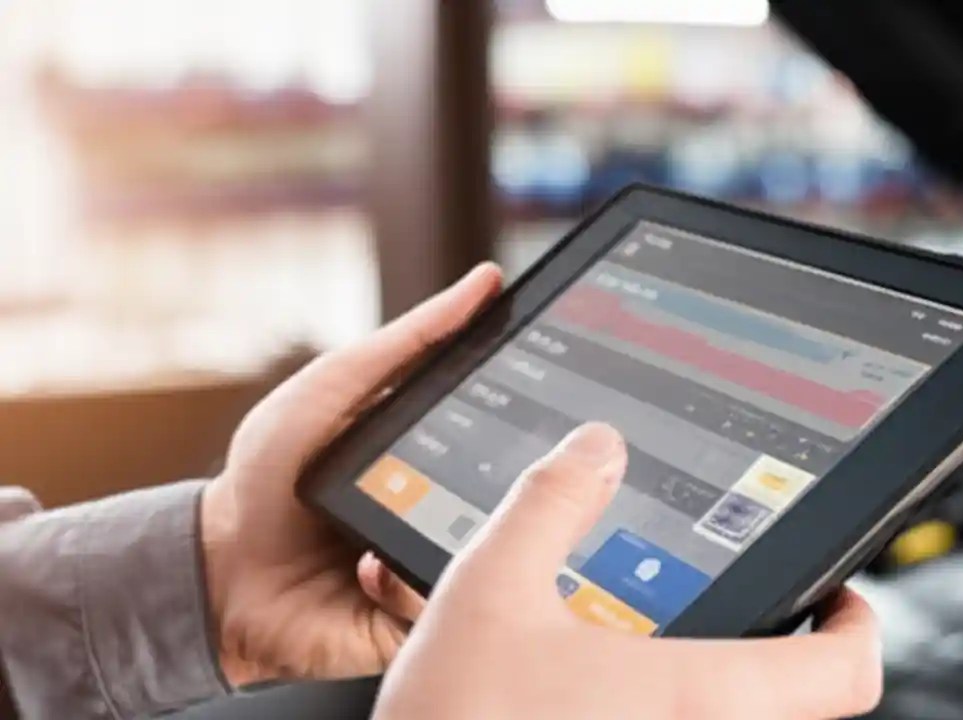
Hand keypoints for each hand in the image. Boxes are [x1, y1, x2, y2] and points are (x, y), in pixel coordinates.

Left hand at [200, 263, 500, 685]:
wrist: (214, 565)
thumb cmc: (269, 472)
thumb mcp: (340, 383)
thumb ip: (412, 339)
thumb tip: (485, 282)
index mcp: (444, 460)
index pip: (512, 441)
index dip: (542, 425)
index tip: (566, 402)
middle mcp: (449, 515)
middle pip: (516, 503)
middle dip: (518, 488)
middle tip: (519, 472)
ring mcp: (431, 568)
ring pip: (489, 560)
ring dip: (457, 538)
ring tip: (417, 520)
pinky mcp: (407, 621)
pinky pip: (436, 606)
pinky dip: (403, 584)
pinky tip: (364, 566)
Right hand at [373, 423, 882, 719]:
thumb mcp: (489, 587)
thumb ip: (550, 502)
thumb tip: (594, 446)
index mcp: (694, 695)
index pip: (846, 673)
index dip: (857, 625)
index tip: (836, 594)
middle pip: (799, 705)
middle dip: (778, 650)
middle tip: (736, 609)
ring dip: (720, 686)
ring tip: (660, 647)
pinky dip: (666, 713)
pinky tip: (603, 694)